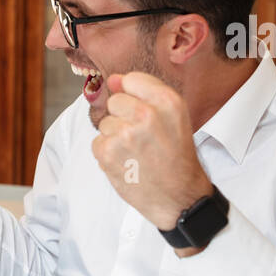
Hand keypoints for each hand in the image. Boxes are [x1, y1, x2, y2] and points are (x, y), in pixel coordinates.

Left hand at [91, 72, 213, 244]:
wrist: (178, 197)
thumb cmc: (176, 156)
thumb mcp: (175, 118)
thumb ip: (145, 93)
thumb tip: (113, 79)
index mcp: (168, 102)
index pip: (131, 79)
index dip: (133, 96)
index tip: (142, 112)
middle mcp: (147, 114)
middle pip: (115, 101)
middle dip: (124, 117)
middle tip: (142, 138)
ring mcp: (125, 134)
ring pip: (105, 123)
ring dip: (115, 137)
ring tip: (136, 152)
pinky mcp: (109, 153)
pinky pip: (97, 143)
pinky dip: (108, 154)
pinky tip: (127, 163)